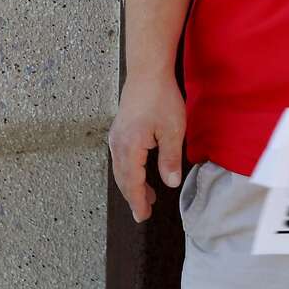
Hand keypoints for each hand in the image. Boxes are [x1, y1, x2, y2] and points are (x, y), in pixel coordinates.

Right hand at [107, 72, 185, 222]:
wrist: (147, 72)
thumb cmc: (161, 98)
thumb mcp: (172, 130)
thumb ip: (169, 158)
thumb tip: (170, 183)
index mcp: (130, 148)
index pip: (133, 183)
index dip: (138, 201)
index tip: (143, 216)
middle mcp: (118, 145)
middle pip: (123, 179)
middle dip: (134, 196)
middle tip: (144, 212)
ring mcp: (116, 137)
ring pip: (121, 169)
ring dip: (132, 184)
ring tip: (147, 195)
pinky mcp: (119, 130)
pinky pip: (122, 158)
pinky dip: (130, 170)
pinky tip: (140, 171)